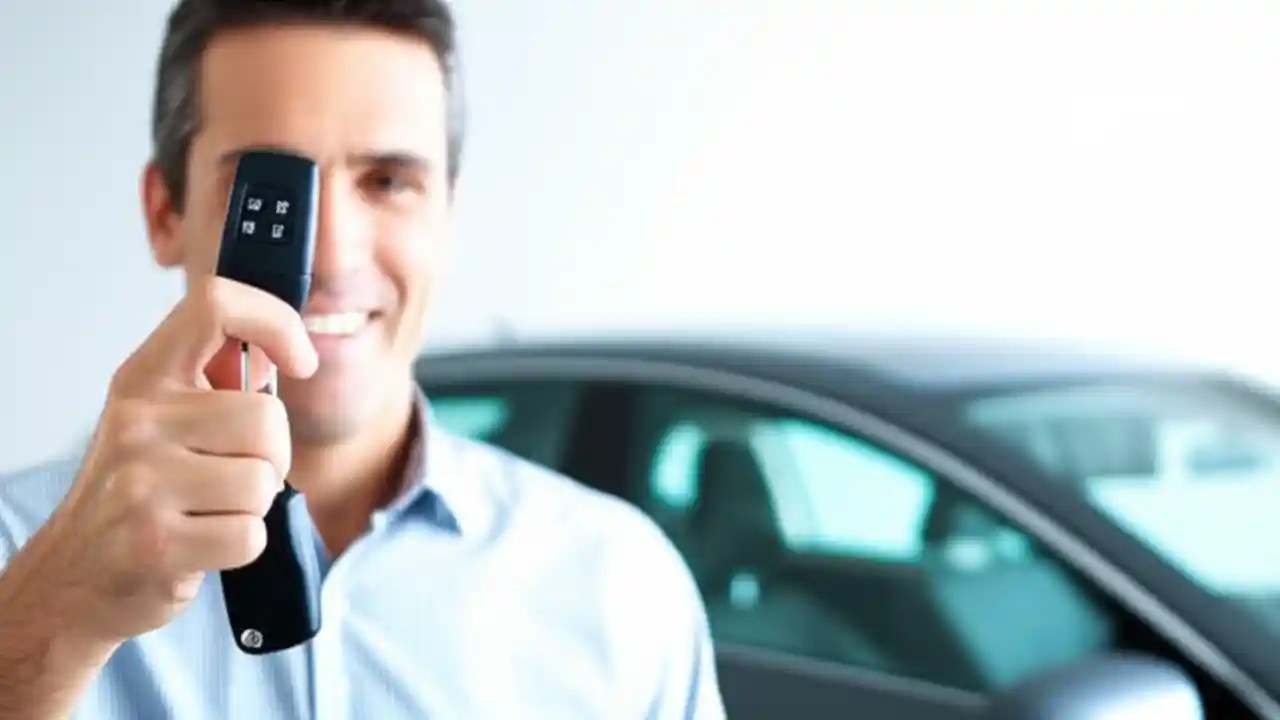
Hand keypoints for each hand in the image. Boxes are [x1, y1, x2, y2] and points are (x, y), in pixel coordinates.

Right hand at [1, 275, 317, 647]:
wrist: (74, 578)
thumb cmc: (138, 494)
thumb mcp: (164, 421)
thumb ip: (218, 383)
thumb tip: (284, 348)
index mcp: (144, 378)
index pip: (216, 306)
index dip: (276, 322)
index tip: (300, 363)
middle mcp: (137, 421)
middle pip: (266, 419)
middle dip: (272, 457)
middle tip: (233, 477)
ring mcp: (141, 482)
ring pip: (264, 481)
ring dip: (253, 506)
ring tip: (209, 512)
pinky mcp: (156, 543)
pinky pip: (251, 534)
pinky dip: (242, 545)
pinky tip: (202, 546)